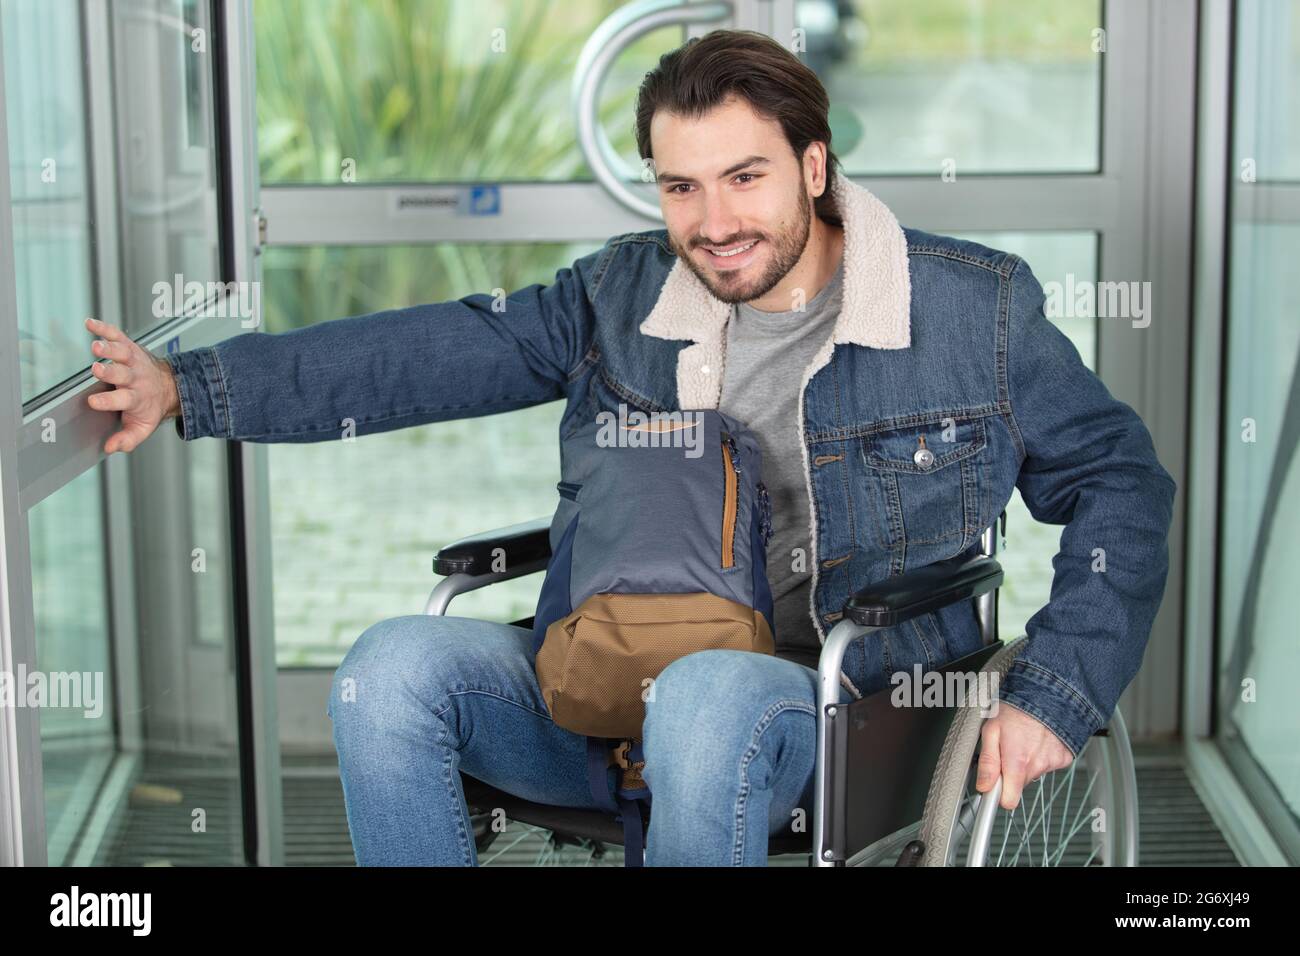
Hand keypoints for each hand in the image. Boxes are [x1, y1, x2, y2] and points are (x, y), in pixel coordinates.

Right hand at [83, 317, 180, 453]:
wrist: (169, 387)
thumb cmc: (149, 406)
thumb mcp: (142, 427)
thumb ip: (127, 439)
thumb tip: (111, 448)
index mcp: (137, 398)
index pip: (123, 400)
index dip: (109, 401)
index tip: (94, 402)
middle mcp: (136, 378)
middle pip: (123, 374)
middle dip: (111, 372)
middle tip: (97, 369)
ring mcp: (134, 361)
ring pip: (123, 353)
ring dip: (110, 348)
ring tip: (96, 345)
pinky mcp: (130, 347)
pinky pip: (118, 336)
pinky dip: (105, 329)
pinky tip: (90, 324)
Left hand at [974, 700, 1073, 810]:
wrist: (1049, 692)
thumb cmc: (1017, 708)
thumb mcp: (991, 730)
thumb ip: (987, 762)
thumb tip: (983, 786)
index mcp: (1017, 762)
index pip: (1009, 801)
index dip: (999, 795)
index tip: (993, 787)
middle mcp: (1037, 766)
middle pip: (1019, 783)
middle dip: (1011, 771)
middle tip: (1007, 747)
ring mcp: (1053, 762)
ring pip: (1033, 772)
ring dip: (1027, 760)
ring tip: (1023, 738)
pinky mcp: (1064, 757)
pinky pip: (1048, 763)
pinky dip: (1042, 754)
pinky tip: (1038, 738)